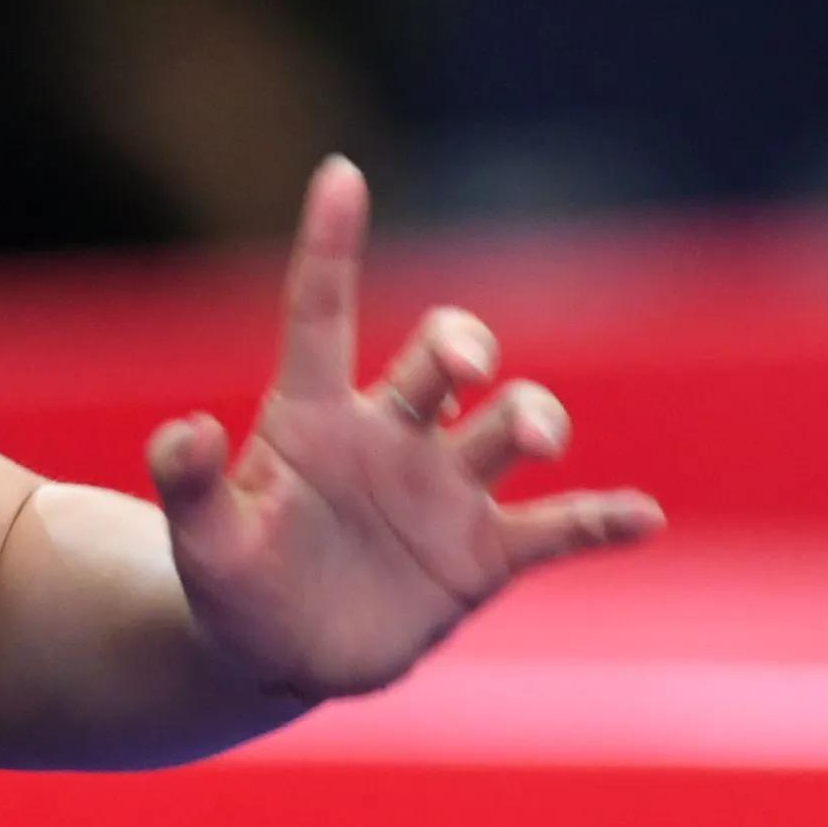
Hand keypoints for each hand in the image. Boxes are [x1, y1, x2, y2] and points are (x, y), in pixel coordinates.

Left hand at [145, 158, 665, 702]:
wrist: (278, 653)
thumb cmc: (232, 581)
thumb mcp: (200, 540)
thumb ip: (187, 484)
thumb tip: (187, 431)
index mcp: (312, 416)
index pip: (320, 311)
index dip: (331, 243)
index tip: (340, 173)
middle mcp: (391, 435)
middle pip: (441, 356)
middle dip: (462, 345)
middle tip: (462, 368)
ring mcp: (444, 491)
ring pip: (509, 426)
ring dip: (531, 420)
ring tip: (535, 440)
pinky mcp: (484, 555)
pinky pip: (560, 528)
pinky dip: (602, 520)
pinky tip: (640, 517)